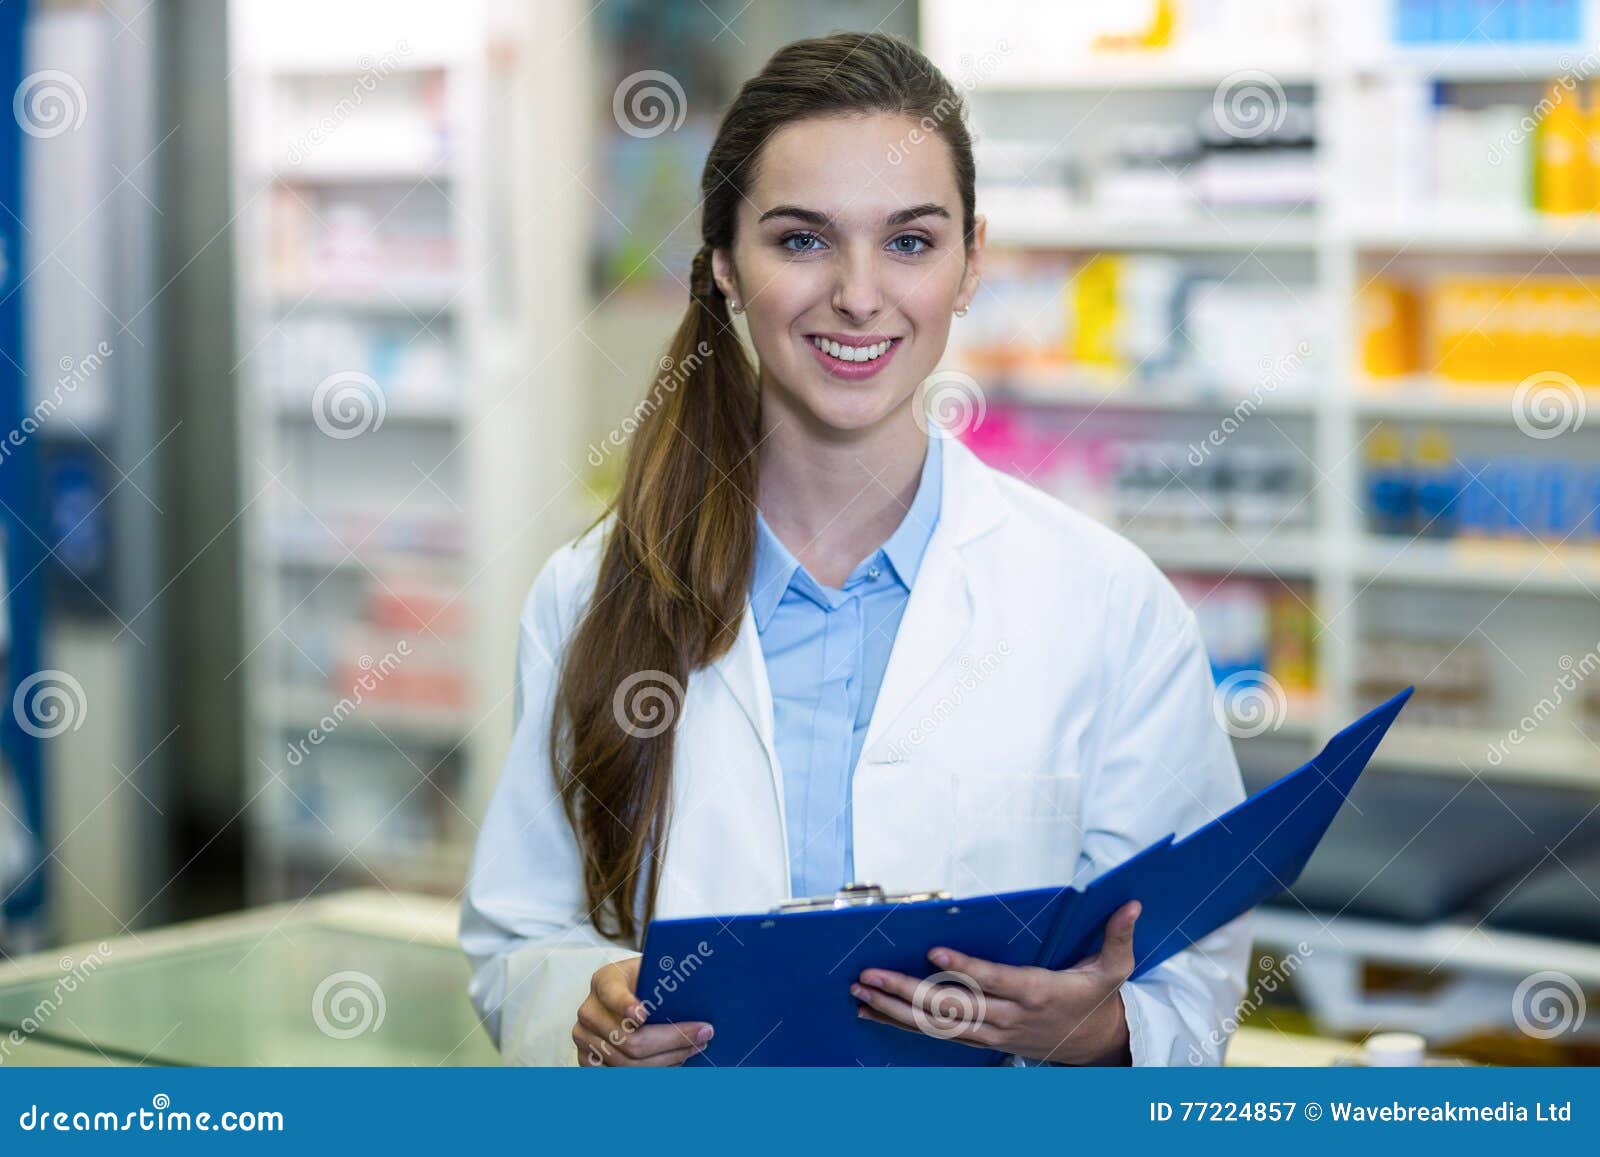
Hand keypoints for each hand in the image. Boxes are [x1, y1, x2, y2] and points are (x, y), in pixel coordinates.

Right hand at [572, 956, 713, 1065]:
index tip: (644, 1014)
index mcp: (604, 981)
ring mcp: (584, 1039)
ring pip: (627, 1064)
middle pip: (628, 1039)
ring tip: (693, 1048)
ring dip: (667, 1061)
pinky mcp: (588, 1061)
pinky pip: (620, 1077)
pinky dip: (652, 1073)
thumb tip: (700, 990)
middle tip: (703, 1034)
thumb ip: (667, 979)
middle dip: (671, 1040)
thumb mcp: (653, 971)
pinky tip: (674, 1063)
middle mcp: (589, 1010)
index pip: (612, 994)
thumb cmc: (646, 982)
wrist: (625, 996)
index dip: (625, 1005)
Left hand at [851, 899, 1140, 1064]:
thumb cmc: (1096, 998)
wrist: (1096, 1047)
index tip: (936, 954)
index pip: (997, 981)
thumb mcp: (1116, 968)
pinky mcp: (981, 1039)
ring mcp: (992, 1032)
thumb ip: (1119, 936)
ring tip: (862, 992)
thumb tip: (1131, 905)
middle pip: (954, 1007)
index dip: (967, 970)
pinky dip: (902, 1024)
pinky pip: (937, 1034)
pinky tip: (873, 1011)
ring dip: (896, 1009)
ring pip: (938, 1024)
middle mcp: (1009, 1017)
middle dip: (908, 992)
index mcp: (1038, 993)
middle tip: (871, 976)